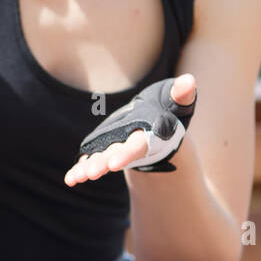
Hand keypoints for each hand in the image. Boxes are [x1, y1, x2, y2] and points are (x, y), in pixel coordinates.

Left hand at [66, 73, 196, 185]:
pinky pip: (91, 161)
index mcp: (149, 137)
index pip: (137, 147)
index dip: (126, 154)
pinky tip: (70, 179)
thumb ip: (182, 94)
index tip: (113, 164)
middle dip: (103, 164)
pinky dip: (80, 170)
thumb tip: (189, 80)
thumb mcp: (177, 102)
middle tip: (91, 173)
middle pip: (116, 156)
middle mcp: (131, 146)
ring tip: (77, 178)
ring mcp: (117, 150)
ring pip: (102, 161)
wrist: (158, 125)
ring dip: (89, 168)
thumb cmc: (169, 111)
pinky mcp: (105, 151)